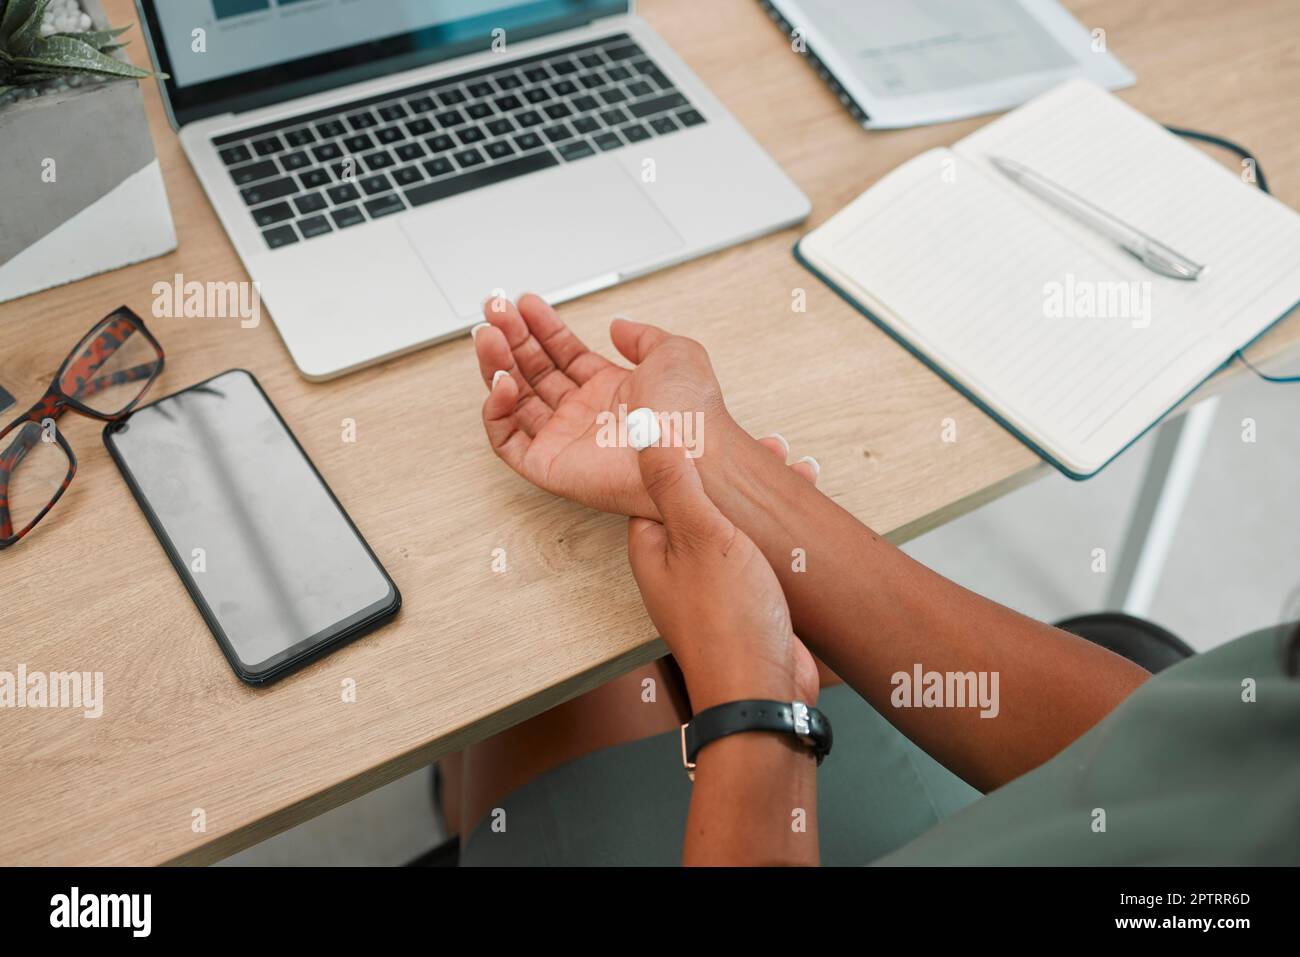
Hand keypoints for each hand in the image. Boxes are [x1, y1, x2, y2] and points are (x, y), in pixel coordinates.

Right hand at [473, 295, 816, 516]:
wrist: (695, 452)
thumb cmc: (692, 411)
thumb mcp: (674, 352)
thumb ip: (641, 336)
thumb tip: (619, 326)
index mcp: (611, 388)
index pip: (562, 353)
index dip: (541, 327)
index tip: (522, 303)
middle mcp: (585, 413)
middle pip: (534, 371)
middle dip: (511, 338)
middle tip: (495, 310)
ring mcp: (566, 439)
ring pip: (515, 400)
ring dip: (497, 365)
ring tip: (488, 336)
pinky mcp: (551, 466)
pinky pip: (508, 442)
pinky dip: (497, 413)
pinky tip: (502, 382)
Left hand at [626, 427, 819, 711]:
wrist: (762, 694)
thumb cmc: (726, 619)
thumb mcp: (700, 536)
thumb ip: (673, 482)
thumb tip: (642, 430)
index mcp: (652, 545)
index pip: (662, 482)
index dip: (691, 449)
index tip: (721, 426)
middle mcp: (677, 563)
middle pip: (704, 497)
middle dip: (739, 470)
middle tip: (776, 446)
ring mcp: (713, 582)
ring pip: (737, 521)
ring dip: (765, 495)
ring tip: (800, 468)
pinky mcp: (747, 599)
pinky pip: (761, 549)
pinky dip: (781, 526)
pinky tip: (805, 513)